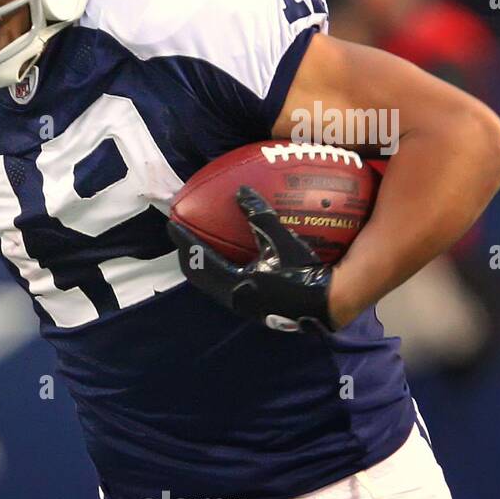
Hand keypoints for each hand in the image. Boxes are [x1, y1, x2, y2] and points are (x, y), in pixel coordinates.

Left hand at [166, 186, 336, 333]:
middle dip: (189, 255)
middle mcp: (233, 298)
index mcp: (234, 283)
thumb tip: (241, 190)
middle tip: (182, 237)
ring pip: (211, 284)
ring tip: (200, 248)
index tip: (172, 225)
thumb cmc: (305, 272)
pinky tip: (230, 261)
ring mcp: (243, 306)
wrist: (327, 302)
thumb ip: (260, 216)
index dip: (185, 242)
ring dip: (203, 265)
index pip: (199, 259)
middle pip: (199, 275)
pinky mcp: (255, 307)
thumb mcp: (282, 240)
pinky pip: (226, 287)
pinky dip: (220, 272)